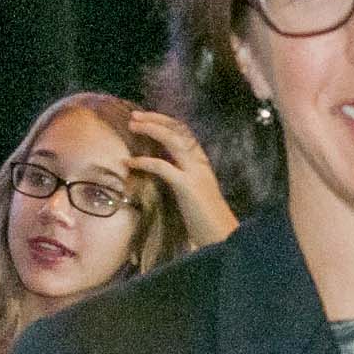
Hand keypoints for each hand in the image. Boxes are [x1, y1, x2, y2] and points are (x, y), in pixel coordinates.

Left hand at [128, 109, 240, 247]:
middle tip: (134, 115)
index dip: (165, 121)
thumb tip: (161, 173)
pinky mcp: (188, 187)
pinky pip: (163, 167)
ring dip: (151, 129)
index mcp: (202, 164)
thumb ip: (180, 180)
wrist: (223, 238)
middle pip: (179, 130)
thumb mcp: (192, 195)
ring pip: (173, 140)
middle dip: (155, 119)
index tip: (146, 117)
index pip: (184, 132)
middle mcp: (200, 163)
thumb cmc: (206, 221)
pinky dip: (145, 161)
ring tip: (132, 125)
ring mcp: (195, 173)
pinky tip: (130, 161)